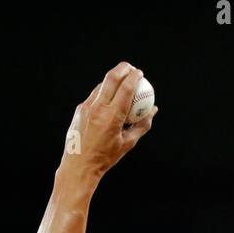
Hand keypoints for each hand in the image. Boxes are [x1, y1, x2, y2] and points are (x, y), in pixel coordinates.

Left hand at [59, 61, 155, 183]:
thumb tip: (153, 110)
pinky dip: (104, 92)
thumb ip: (143, 124)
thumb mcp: (128, 143)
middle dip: (122, 68)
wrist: (80, 165)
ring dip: (112, 79)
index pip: (125, 89)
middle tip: (130, 68)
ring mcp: (86, 107)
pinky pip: (94, 96)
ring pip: (101, 85)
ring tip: (121, 79)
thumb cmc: (107, 156)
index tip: (140, 73)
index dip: (134, 77)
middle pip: (111, 79)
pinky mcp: (80, 109)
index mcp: (112, 117)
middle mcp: (98, 109)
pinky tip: (110, 95)